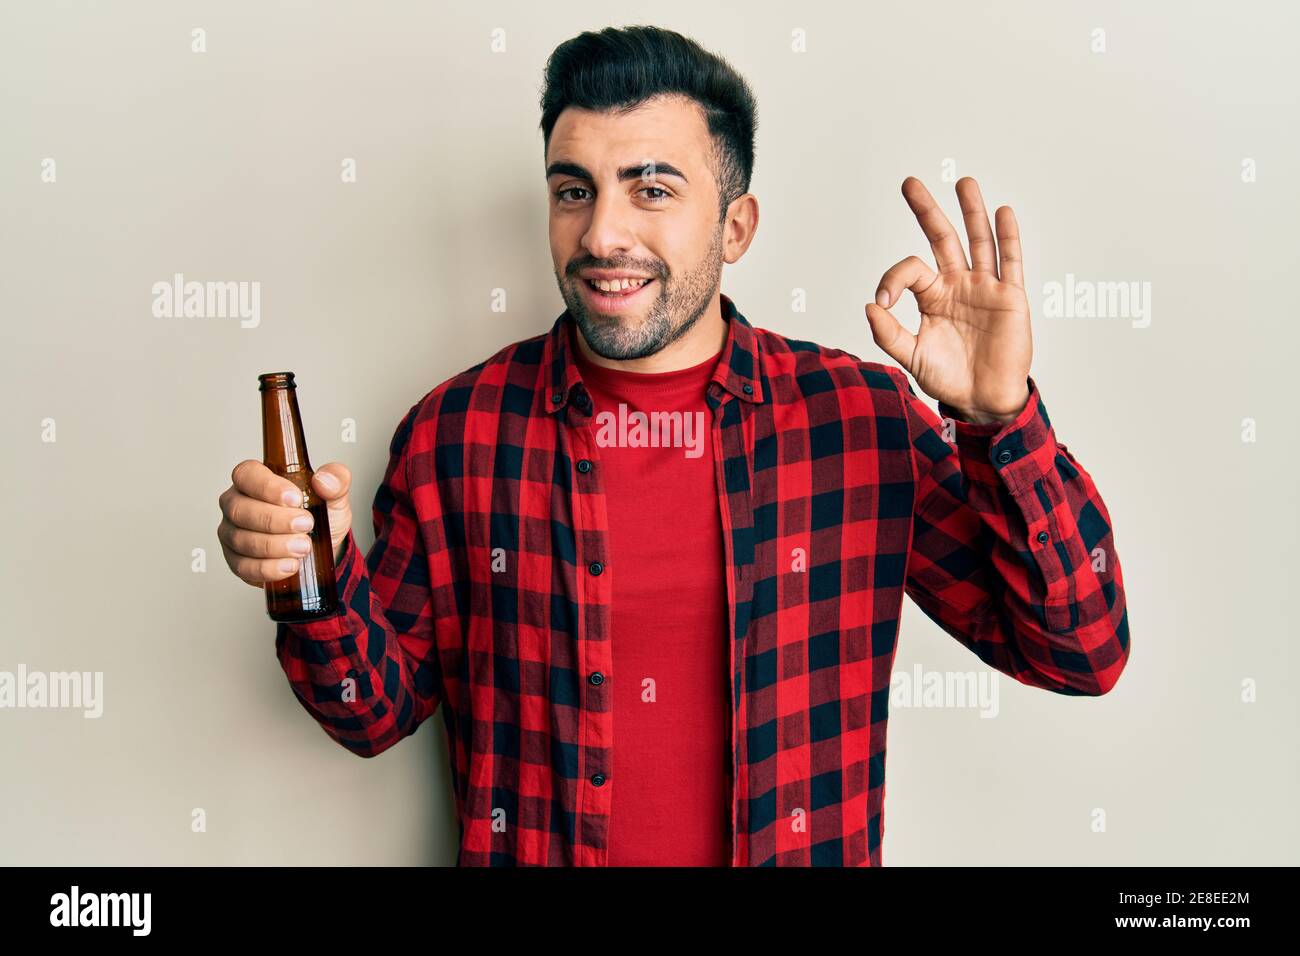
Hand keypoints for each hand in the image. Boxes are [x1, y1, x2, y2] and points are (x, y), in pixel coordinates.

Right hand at [217, 460, 351, 585]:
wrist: (322, 547)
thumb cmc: (319, 514)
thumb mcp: (335, 494)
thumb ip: (336, 479)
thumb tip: (323, 480)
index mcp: (255, 479)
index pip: (247, 475)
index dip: (267, 487)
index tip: (296, 499)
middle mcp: (236, 504)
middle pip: (240, 510)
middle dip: (274, 520)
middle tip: (305, 526)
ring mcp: (232, 533)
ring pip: (241, 539)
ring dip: (274, 546)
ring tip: (303, 547)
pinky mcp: (236, 561)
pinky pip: (243, 567)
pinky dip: (268, 568)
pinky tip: (290, 566)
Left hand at [865, 176, 1031, 423]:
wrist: (982, 400)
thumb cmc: (948, 378)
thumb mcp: (911, 356)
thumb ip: (889, 334)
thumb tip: (870, 306)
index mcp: (932, 296)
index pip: (911, 269)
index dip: (893, 279)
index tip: (884, 302)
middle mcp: (957, 285)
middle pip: (942, 238)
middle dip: (927, 211)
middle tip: (909, 183)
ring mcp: (985, 288)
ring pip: (978, 241)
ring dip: (972, 212)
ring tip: (964, 182)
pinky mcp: (1010, 297)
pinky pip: (1010, 262)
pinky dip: (1007, 237)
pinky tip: (1002, 212)